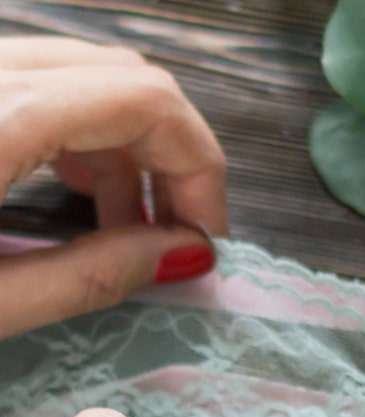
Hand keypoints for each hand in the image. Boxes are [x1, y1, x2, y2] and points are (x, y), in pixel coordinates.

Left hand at [0, 36, 227, 338]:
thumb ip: (86, 277)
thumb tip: (180, 255)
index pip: (148, 102)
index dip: (201, 170)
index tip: (207, 239)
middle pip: (127, 80)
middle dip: (175, 158)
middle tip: (179, 237)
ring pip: (87, 77)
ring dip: (131, 146)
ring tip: (129, 225)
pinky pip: (42, 83)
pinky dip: (82, 131)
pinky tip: (78, 187)